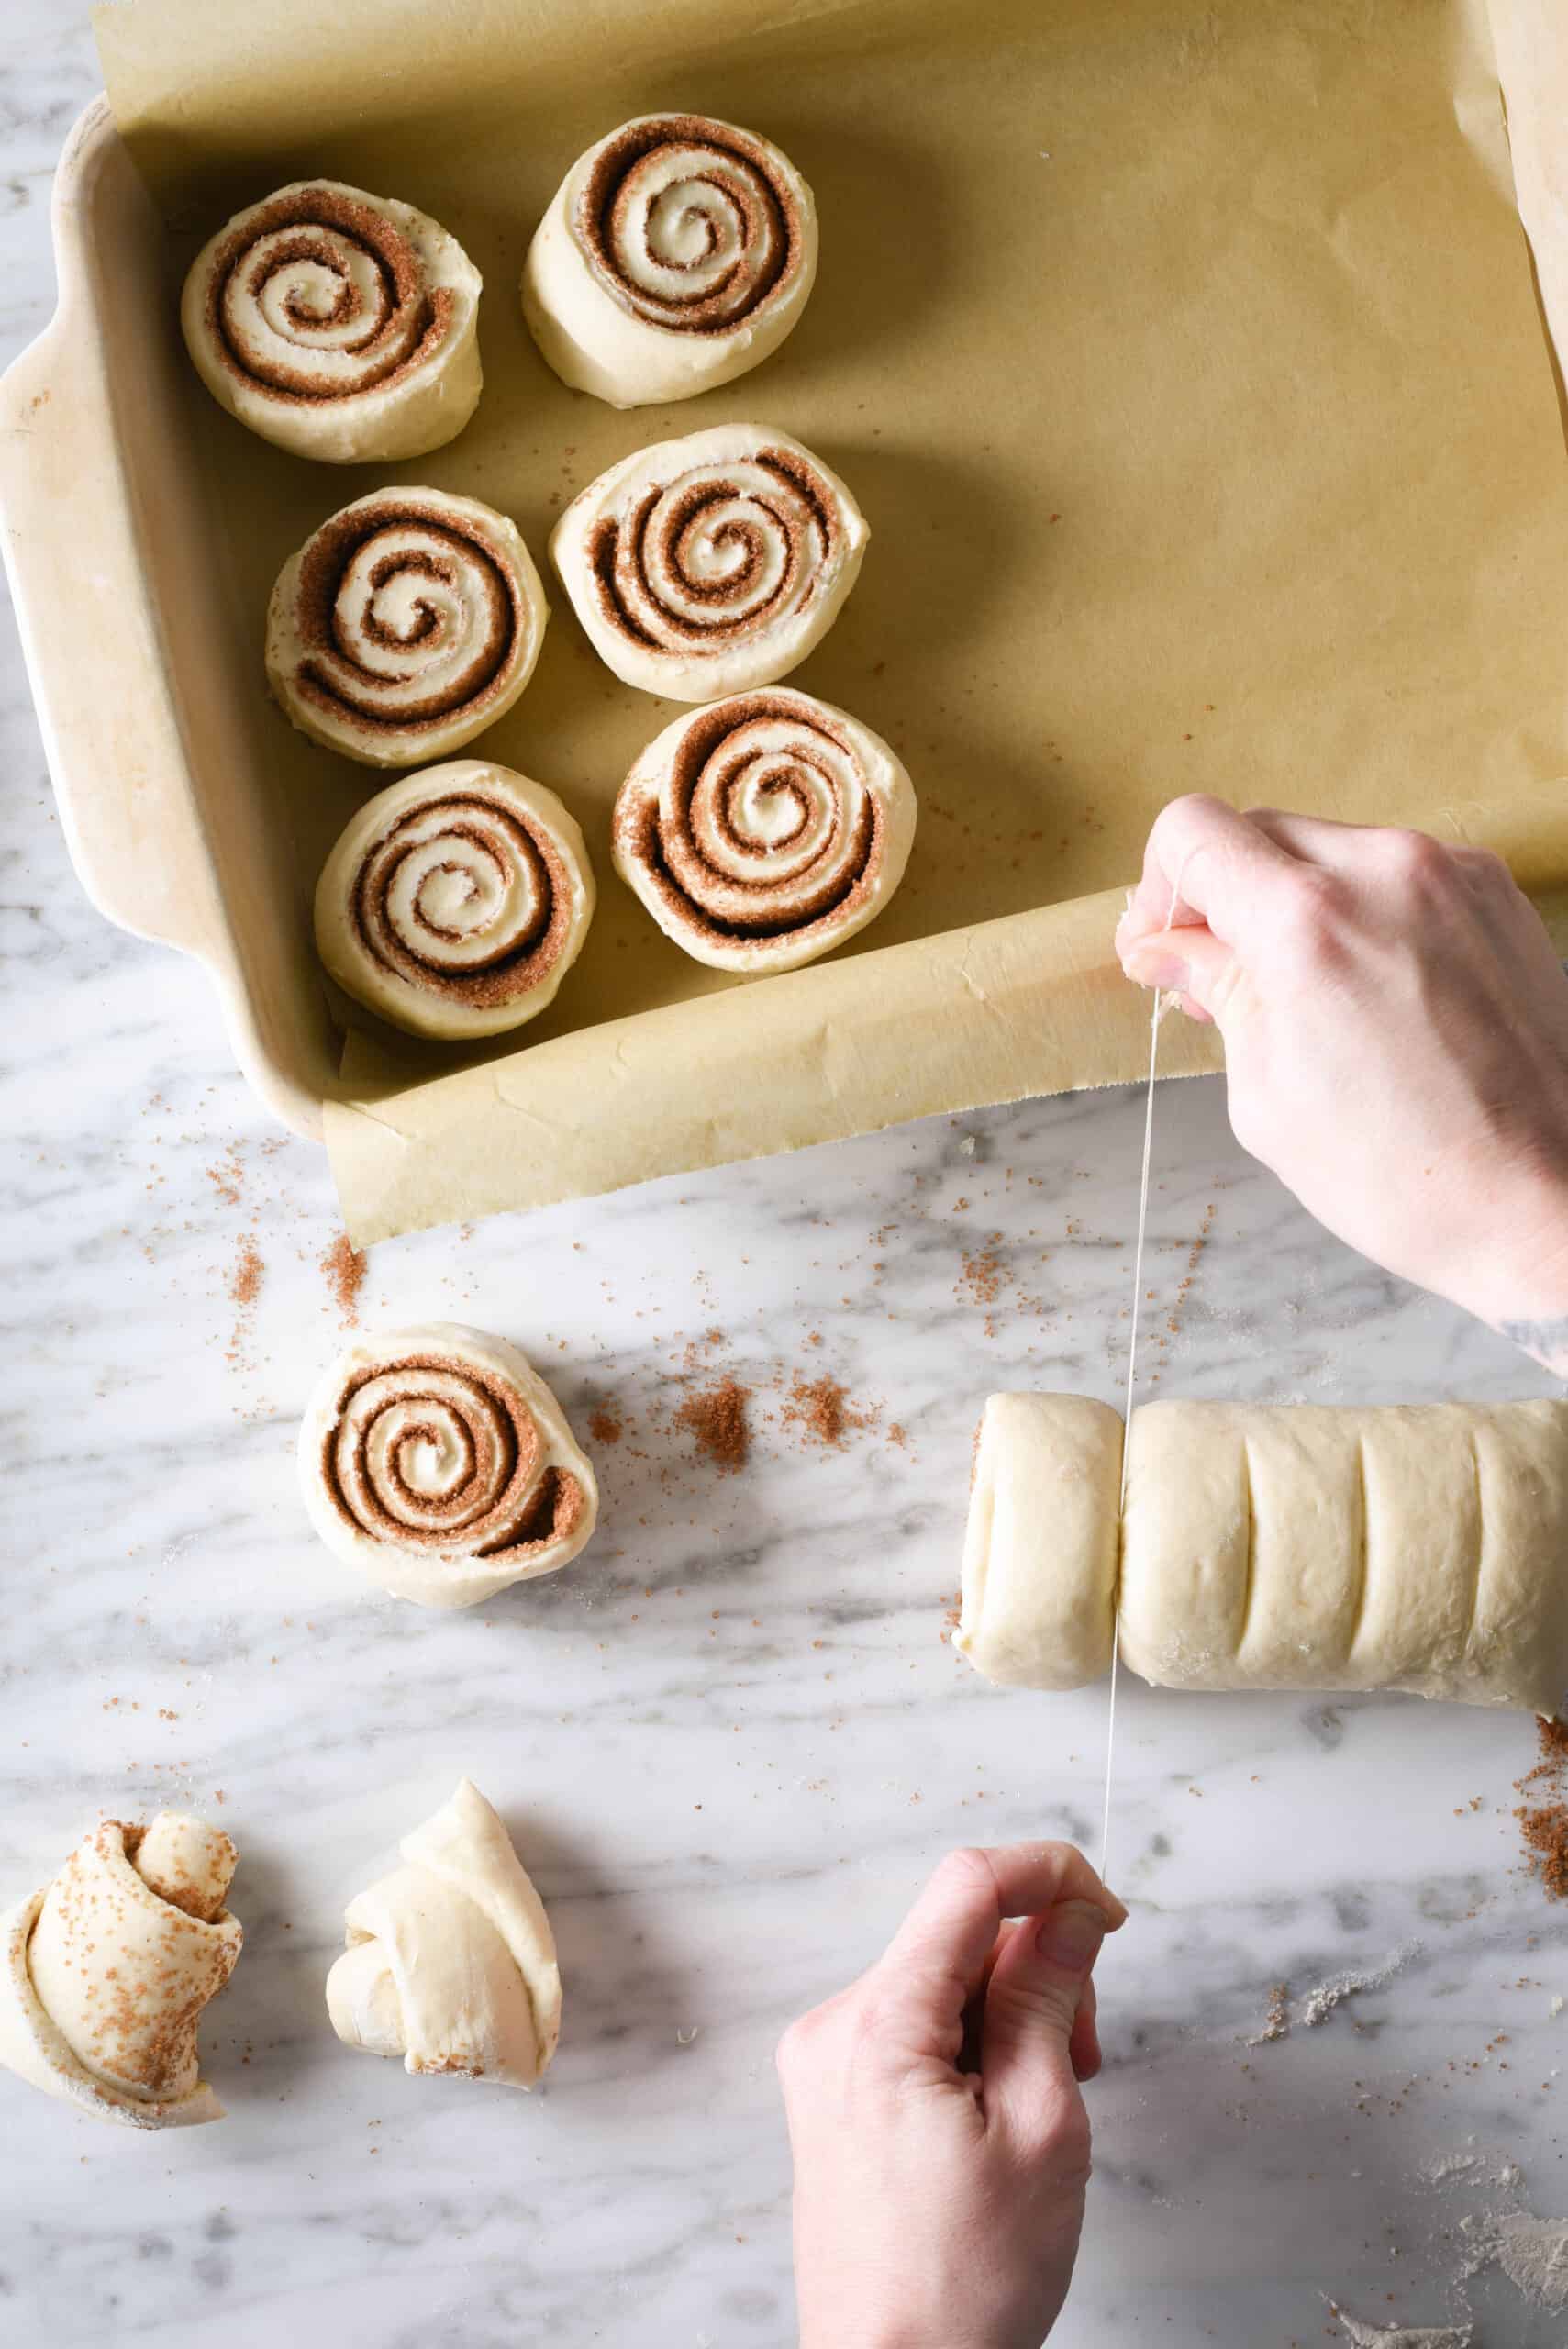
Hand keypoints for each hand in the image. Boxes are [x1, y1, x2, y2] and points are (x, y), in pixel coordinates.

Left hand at [778, 1842, 1126, 2348]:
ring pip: (942, 1984)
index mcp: (876, 2025)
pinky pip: (917, 2032)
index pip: (967, 1884)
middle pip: (958, 1936)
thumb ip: (1048, 1997)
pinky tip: (1000, 2121)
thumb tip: (1070, 1910)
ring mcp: (825, 2063)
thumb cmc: (966, 2283)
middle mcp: (833, 2028)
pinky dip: (973, 2052)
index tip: (1110, 1915)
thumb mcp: (1041, 2125)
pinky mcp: (834, 2097)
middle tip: (1082, 2058)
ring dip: (1010, 2018)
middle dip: (1037, 1974)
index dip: (1050, 1877)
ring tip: (1043, 2110)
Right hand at [1115, 796, 1567, 1369]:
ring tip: (1304, 1001)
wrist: (1550, 1204)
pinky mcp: (1496, 896)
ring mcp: (1452, 876)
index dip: (1156, 890)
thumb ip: (1218, 995)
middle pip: (1258, 833)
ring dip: (1294, 908)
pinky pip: (1396, 876)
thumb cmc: (1410, 1178)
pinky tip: (1369, 996)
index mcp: (1308, 923)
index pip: (1191, 832)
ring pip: (1328, 851)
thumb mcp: (1268, 1095)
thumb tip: (1169, 949)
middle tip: (1219, 983)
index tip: (1164, 945)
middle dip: (1222, 900)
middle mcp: (1385, 873)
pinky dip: (1362, 915)